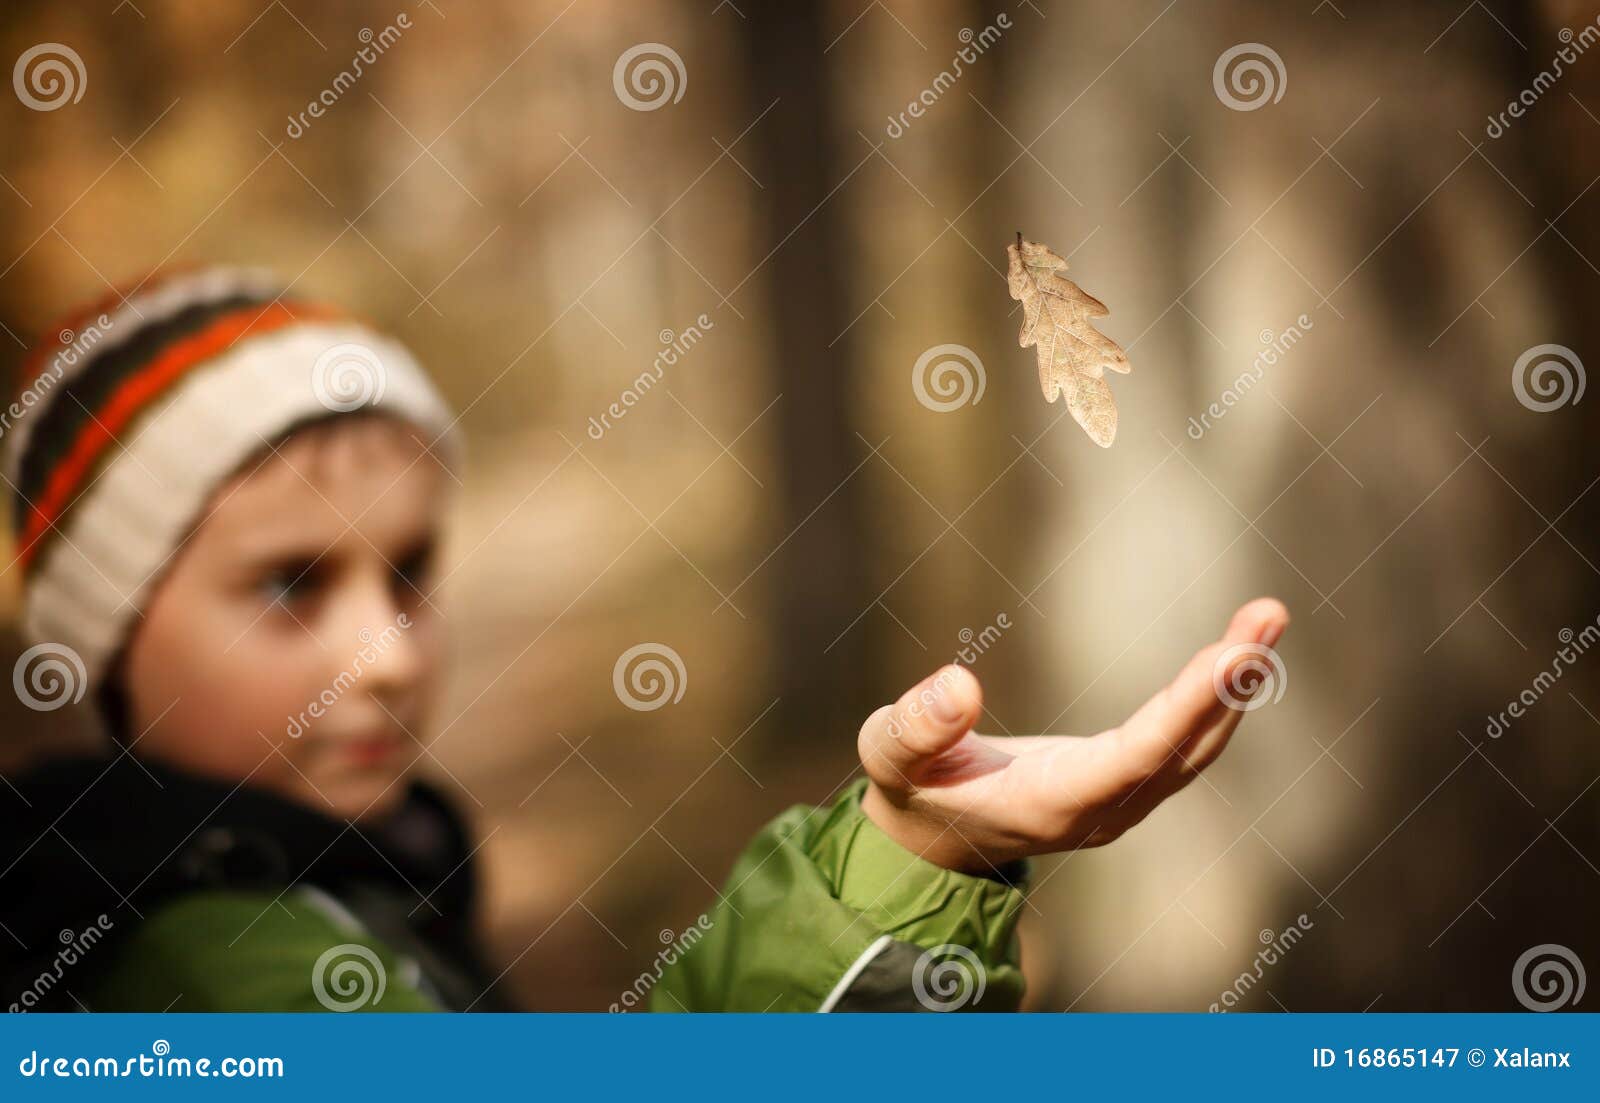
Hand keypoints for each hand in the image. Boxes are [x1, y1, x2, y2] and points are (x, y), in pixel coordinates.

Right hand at [858, 598, 1289, 875]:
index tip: (1231, 659)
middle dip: (1231, 684)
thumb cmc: (910, 787)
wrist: (930, 838)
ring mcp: (1120, 801)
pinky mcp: (1125, 783)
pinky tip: (1240, 653)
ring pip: (1197, 748)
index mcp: (1050, 803)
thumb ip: (916, 727)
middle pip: (1185, 750)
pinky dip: (1217, 695)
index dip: (1186, 709)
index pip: (1134, 757)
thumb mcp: (889, 755)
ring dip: (1236, 684)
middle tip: (1268, 616)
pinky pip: (1185, 741)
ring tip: (1267, 617)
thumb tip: (959, 682)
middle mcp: (1101, 809)